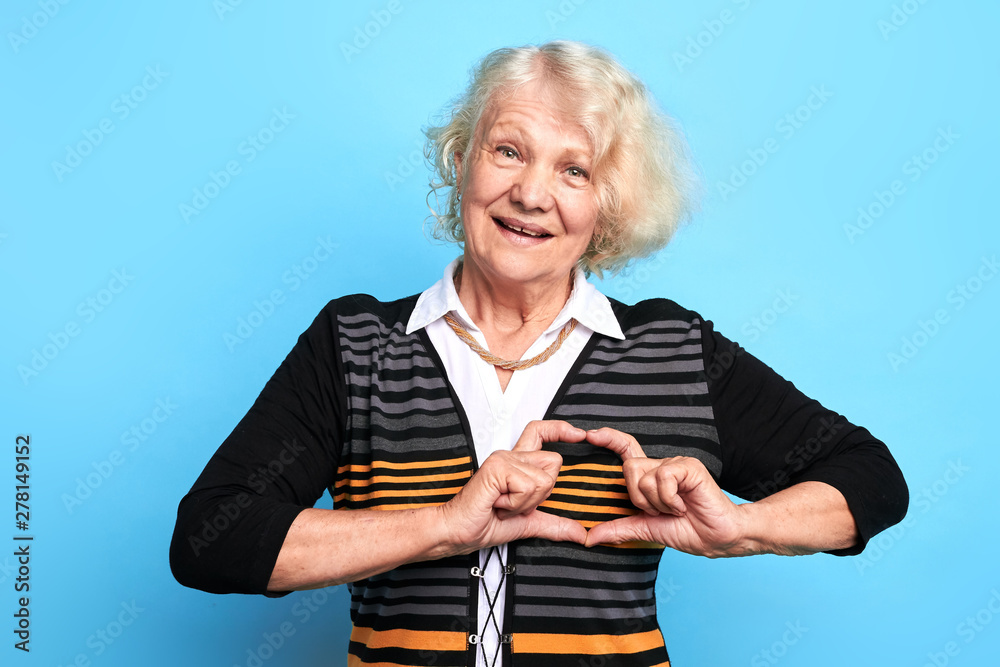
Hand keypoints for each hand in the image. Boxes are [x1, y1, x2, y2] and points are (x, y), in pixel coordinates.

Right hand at [438, 420, 588, 555]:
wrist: (458, 533)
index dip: (560, 429)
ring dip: (526, 503)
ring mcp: (503, 458)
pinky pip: (528, 486)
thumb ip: (555, 524)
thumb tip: (581, 534)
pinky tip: (497, 504)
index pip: (540, 432)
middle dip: (541, 493)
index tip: (578, 435)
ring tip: (503, 505)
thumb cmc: (486, 524)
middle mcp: (511, 455)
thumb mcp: (529, 524)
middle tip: (514, 503)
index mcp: (518, 463)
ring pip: (543, 479)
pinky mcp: (497, 467)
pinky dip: (516, 504)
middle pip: (554, 463)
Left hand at [583, 428, 751, 556]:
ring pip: (644, 477)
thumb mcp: (646, 529)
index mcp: (649, 476)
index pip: (626, 450)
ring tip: (676, 509)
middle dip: (640, 499)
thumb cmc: (687, 530)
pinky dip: (670, 499)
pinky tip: (684, 505)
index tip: (590, 434)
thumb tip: (590, 537)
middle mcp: (660, 466)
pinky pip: (663, 477)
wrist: (716, 539)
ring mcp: (674, 464)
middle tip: (660, 511)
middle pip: (629, 468)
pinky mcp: (688, 466)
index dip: (609, 439)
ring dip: (657, 503)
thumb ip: (619, 529)